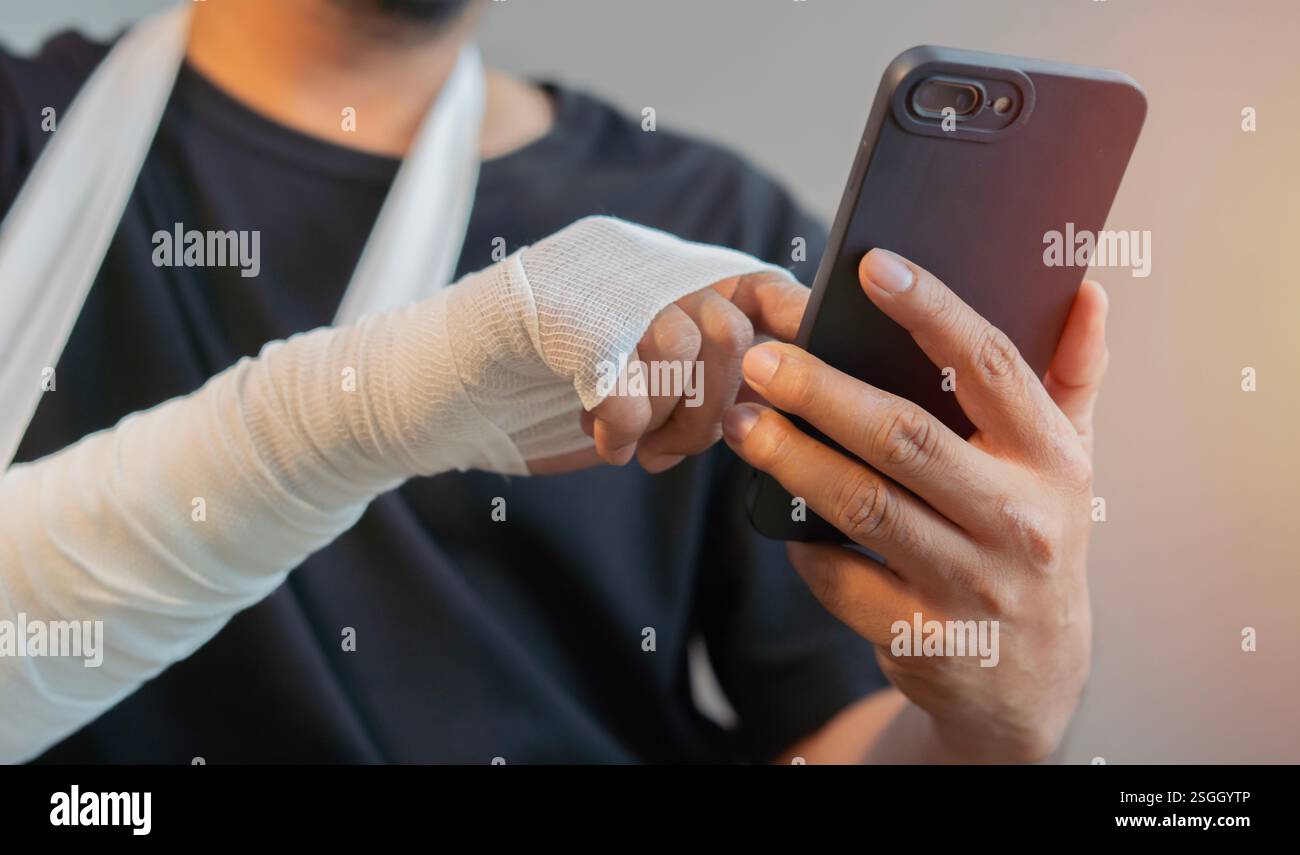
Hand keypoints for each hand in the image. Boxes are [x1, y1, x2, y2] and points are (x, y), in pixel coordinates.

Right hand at [528, 270, 809, 474]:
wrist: (449, 386)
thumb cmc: (547, 392)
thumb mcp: (639, 377)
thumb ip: (700, 376)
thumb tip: (769, 404)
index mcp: (669, 274)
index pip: (762, 287)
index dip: (792, 329)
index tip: (798, 377)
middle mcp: (642, 266)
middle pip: (730, 330)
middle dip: (714, 409)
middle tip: (673, 447)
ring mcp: (599, 281)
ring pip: (684, 349)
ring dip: (666, 422)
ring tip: (633, 444)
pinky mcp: (557, 313)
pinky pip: (623, 379)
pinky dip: (623, 427)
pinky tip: (604, 440)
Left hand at [722, 248, 1107, 761]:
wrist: (1032, 679)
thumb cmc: (1035, 539)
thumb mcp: (1068, 462)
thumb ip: (1074, 375)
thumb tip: (1086, 287)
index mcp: (1052, 459)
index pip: (989, 367)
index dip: (931, 310)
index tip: (871, 267)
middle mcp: (1018, 519)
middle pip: (905, 437)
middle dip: (822, 391)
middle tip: (759, 358)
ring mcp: (970, 583)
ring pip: (862, 506)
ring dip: (791, 459)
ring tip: (740, 421)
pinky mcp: (922, 636)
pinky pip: (841, 579)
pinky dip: (802, 545)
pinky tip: (773, 513)